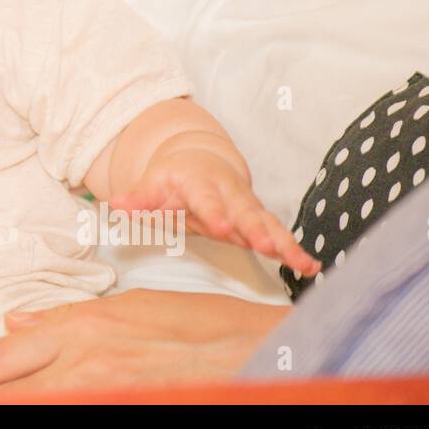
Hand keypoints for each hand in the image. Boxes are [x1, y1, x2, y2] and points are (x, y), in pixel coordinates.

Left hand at [0, 288, 290, 397]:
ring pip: (25, 407)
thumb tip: (12, 325)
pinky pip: (67, 418)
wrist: (262, 351)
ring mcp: (102, 388)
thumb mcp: (129, 309)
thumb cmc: (200, 327)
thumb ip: (64, 321)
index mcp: (77, 326)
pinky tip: (12, 420)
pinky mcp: (128, 404)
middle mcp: (79, 358)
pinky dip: (35, 418)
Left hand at [110, 140, 320, 276]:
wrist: (203, 161)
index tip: (218, 225)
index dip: (212, 211)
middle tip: (267, 247)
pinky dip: (294, 250)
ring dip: (286, 243)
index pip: (206, 198)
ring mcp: (247, 208)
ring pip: (269, 224)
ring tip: (303, 263)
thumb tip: (116, 205)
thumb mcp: (153, 185)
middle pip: (245, 212)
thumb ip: (138, 198)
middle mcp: (230, 194)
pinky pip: (279, 235)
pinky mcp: (259, 222)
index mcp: (201, 183)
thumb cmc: (175, 178)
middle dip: (256, 229)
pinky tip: (312, 268)